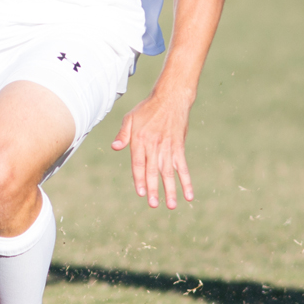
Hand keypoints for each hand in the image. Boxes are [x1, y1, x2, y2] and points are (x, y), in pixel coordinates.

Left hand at [111, 89, 194, 208]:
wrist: (171, 98)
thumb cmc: (148, 109)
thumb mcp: (130, 118)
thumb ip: (123, 134)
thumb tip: (115, 147)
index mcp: (140, 140)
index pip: (138, 164)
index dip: (139, 179)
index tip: (141, 193)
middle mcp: (154, 146)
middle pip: (153, 171)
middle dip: (154, 189)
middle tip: (154, 204)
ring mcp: (168, 147)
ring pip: (169, 172)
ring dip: (170, 190)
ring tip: (171, 205)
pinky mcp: (179, 147)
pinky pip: (183, 167)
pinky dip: (186, 181)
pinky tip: (188, 195)